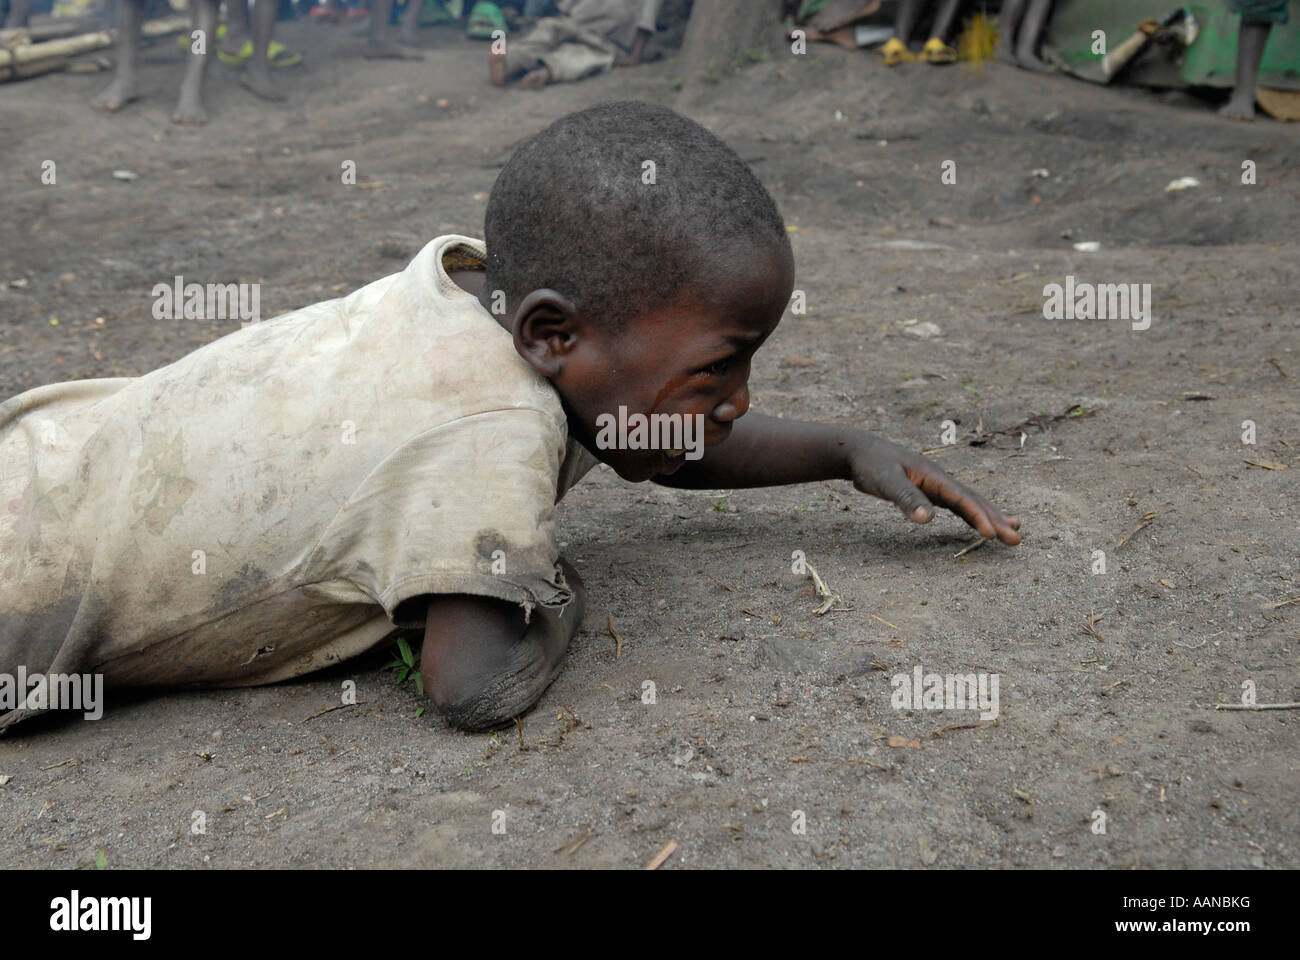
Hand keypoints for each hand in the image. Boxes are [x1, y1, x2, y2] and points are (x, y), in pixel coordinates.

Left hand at [846, 434, 1021, 544]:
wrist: (858, 451)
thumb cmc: (871, 465)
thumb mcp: (886, 483)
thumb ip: (907, 499)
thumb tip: (928, 520)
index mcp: (934, 477)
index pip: (963, 499)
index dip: (979, 517)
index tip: (993, 534)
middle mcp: (940, 480)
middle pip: (974, 501)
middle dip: (996, 520)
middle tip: (1017, 540)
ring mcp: (936, 486)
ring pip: (969, 503)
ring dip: (990, 517)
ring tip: (1013, 530)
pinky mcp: (928, 491)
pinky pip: (956, 505)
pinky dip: (970, 515)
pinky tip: (978, 524)